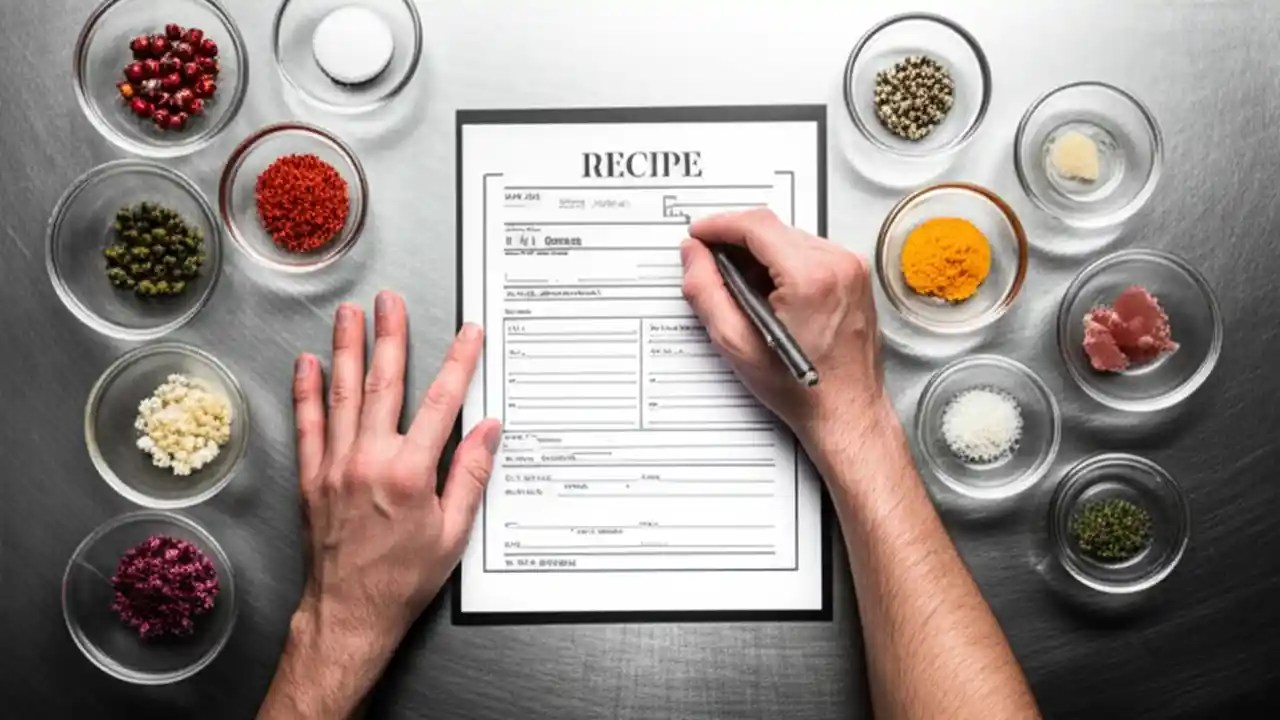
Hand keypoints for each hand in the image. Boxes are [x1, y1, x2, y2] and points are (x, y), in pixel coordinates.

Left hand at [290, 291, 499, 660]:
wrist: (349, 613)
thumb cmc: (402, 580)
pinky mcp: (311, 478)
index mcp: (410, 473)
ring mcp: (335, 467)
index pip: (442, 403)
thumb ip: (469, 475)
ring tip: (350, 314)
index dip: (458, 363)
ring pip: (343, 394)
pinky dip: (307, 392)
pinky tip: (308, 364)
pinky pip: (308, 425)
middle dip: (390, 337)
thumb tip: (488, 431)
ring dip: (347, 349)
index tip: (468, 334)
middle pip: (385, 384)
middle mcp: (369, 461)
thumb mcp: (453, 532)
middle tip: (391, 302)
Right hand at [680, 209, 888, 452]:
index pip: (756, 226)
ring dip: (761, 252)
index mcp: (811, 277)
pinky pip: (810, 251)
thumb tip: (694, 256)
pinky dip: (783, 262)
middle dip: (738, 240)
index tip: (700, 233)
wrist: (846, 410)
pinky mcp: (855, 276)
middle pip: (774, 228)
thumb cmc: (803, 388)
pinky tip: (770, 292)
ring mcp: (851, 268)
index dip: (720, 225)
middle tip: (712, 264)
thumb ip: (706, 291)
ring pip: (791, 237)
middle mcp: (838, 264)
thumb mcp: (737, 343)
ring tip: (743, 287)